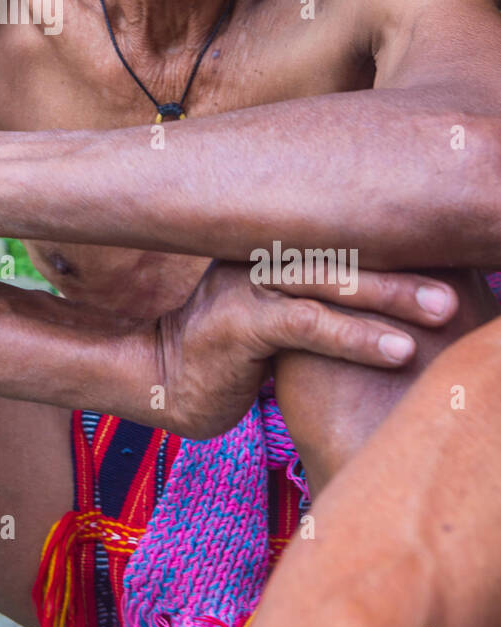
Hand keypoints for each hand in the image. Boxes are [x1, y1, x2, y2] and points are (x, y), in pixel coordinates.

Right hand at [157, 259, 456, 438]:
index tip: (449, 258)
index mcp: (268, 248)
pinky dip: (357, 337)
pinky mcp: (239, 324)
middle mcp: (257, 256)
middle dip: (407, 266)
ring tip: (444, 311)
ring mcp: (245, 286)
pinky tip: (399, 351)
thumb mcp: (277, 317)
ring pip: (329, 282)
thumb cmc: (229, 357)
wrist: (163, 387)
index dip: (395, 246)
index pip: (340, 238)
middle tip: (464, 279)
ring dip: (392, 297)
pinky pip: (307, 325)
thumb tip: (384, 296)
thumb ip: (314, 299)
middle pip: (342, 252)